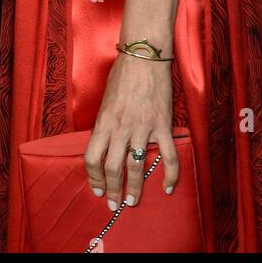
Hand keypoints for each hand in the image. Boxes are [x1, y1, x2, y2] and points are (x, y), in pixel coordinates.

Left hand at [84, 52, 178, 208]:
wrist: (143, 57)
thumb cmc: (122, 75)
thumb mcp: (105, 101)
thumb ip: (105, 124)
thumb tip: (104, 145)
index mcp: (104, 122)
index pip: (92, 158)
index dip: (93, 178)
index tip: (97, 190)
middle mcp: (121, 129)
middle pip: (113, 168)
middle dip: (113, 191)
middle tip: (115, 205)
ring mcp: (142, 128)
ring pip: (137, 167)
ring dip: (135, 188)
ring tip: (134, 201)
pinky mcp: (162, 126)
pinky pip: (168, 156)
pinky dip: (169, 175)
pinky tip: (167, 187)